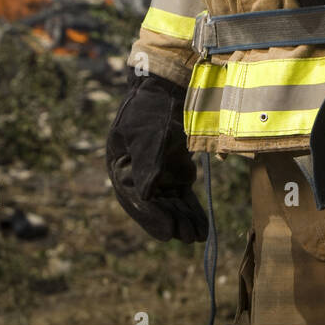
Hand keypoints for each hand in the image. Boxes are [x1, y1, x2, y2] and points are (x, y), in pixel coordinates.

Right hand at [106, 71, 207, 244]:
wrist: (168, 86)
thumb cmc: (152, 107)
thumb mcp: (147, 133)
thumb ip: (146, 163)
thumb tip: (143, 196)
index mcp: (121, 167)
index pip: (135, 199)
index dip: (152, 217)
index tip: (168, 233)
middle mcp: (137, 177)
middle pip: (154, 207)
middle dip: (172, 223)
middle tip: (189, 237)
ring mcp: (157, 176)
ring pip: (170, 206)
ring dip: (184, 221)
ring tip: (199, 236)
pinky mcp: (175, 174)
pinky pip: (183, 198)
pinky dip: (192, 211)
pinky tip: (203, 226)